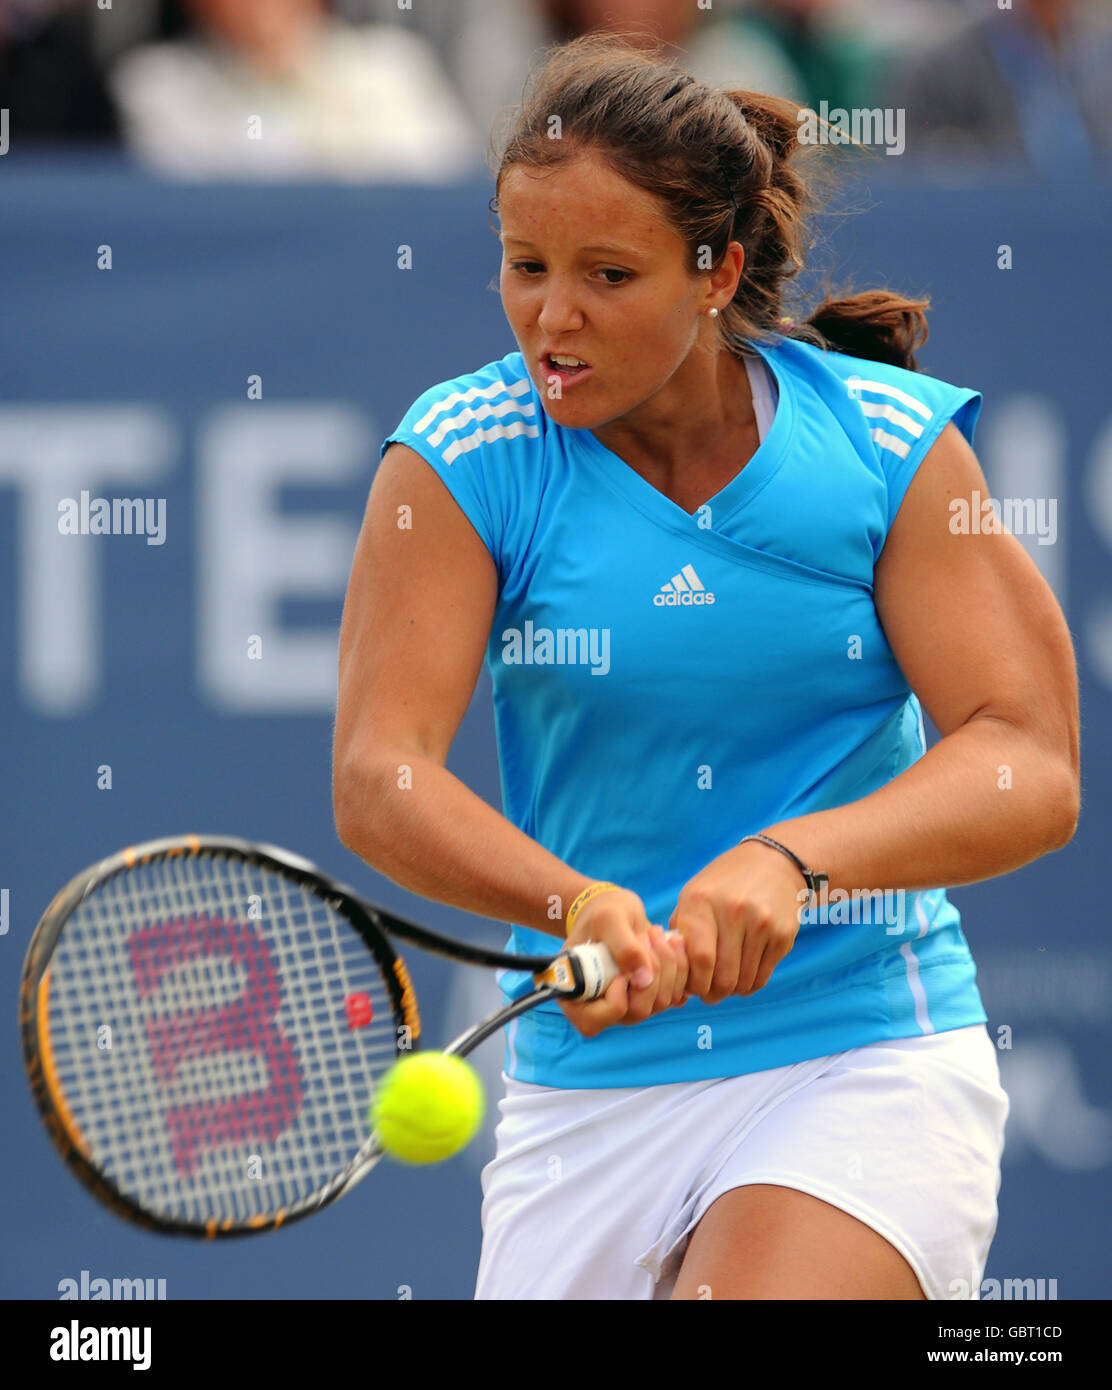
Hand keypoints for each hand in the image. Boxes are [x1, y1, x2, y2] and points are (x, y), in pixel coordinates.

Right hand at [559, 888, 688, 1038]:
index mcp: (574, 997)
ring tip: (655, 933)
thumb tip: (644, 980)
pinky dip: (679, 967)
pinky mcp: (652, 999)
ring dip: (667, 964)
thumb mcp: (608, 920)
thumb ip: (624, 948)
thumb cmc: (602, 913)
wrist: (616, 912)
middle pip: (637, 1012)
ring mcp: (629, 1007)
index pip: (596, 1020)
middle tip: (644, 936)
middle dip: (649, 971)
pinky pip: (677, 994)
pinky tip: (670, 943)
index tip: (619, 961)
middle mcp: (602, 1010)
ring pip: (661, 1002)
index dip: (615, 993)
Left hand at [669, 841, 803, 1001]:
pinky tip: (742, 975)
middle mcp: (733, 910)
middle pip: (723, 977)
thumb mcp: (693, 895)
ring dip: (731, 990)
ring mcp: (762, 923)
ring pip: (743, 982)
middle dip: (712, 993)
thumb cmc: (722, 885)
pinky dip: (749, 984)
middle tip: (708, 993)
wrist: (773, 862)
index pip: (699, 959)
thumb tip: (671, 977)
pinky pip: (762, 978)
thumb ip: (679, 933)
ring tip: (724, 983)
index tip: (691, 986)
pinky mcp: (783, 934)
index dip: (694, 983)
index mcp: (701, 901)